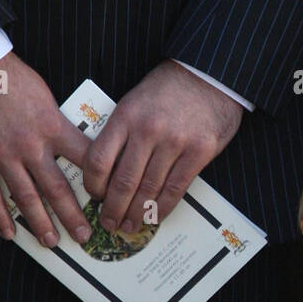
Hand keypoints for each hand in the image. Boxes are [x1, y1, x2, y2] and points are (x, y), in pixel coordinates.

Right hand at [0, 52, 91, 245]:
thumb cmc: (6, 76)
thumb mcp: (42, 94)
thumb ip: (56, 123)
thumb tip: (73, 144)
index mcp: (51, 126)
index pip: (84, 159)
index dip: (99, 183)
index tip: (108, 201)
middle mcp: (30, 144)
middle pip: (57, 188)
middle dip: (73, 216)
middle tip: (84, 236)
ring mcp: (3, 154)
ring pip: (26, 197)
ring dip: (40, 223)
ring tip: (51, 242)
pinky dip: (0, 217)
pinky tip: (9, 233)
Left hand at [82, 60, 243, 231]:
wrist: (209, 74)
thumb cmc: (169, 90)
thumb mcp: (135, 101)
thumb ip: (122, 133)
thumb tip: (109, 172)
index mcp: (126, 116)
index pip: (99, 160)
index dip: (94, 186)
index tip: (94, 198)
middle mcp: (148, 130)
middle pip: (123, 182)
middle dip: (113, 209)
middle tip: (108, 224)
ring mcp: (174, 142)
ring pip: (148, 190)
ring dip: (136, 214)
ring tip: (128, 226)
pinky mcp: (198, 153)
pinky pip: (175, 190)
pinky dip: (162, 209)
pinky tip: (153, 218)